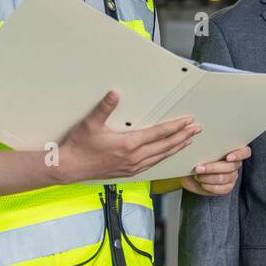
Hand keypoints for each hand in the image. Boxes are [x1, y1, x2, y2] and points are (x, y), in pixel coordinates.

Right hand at [57, 90, 199, 183]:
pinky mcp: (129, 172)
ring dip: (176, 148)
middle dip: (182, 136)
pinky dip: (164, 157)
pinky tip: (167, 154)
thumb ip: (104, 108)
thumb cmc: (79, 146)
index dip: (175, 126)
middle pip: (165, 146)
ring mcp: (133, 167)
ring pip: (161, 157)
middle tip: (196, 130)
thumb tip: (115, 94)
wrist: (69, 168)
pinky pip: (153, 164)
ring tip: (187, 141)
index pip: (158, 134)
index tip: (188, 121)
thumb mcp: (90, 124)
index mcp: (128, 145)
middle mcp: (134, 157)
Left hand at [181, 146, 251, 196]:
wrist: (192, 172)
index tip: (228, 158)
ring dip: (210, 178)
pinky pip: (223, 189)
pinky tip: (203, 184)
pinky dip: (211, 187)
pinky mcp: (227, 187)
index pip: (245, 152)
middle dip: (213, 168)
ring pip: (225, 178)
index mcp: (234, 151)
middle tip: (199, 168)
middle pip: (231, 166)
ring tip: (198, 176)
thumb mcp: (200, 150)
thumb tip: (197, 146)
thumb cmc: (199, 157)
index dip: (239, 155)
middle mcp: (236, 164)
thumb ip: (202, 147)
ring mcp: (232, 176)